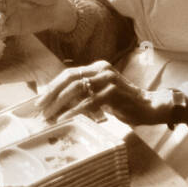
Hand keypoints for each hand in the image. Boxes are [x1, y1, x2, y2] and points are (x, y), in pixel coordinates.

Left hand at [36, 60, 170, 126]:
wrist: (148, 107)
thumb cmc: (123, 103)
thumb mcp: (101, 95)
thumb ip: (85, 94)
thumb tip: (58, 104)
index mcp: (98, 67)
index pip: (69, 73)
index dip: (53, 86)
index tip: (40, 101)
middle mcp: (103, 69)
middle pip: (70, 78)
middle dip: (52, 94)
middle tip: (40, 109)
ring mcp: (109, 79)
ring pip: (77, 88)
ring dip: (60, 103)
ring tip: (50, 116)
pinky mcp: (114, 91)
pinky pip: (89, 101)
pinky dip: (74, 110)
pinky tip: (65, 119)